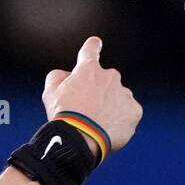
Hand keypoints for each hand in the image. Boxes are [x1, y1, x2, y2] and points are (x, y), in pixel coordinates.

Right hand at [42, 36, 142, 152]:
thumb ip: (57, 77)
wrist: (80, 139)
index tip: (95, 45)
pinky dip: (120, 122)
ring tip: (96, 126)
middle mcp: (110, 76)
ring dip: (109, 108)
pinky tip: (107, 131)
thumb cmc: (64, 116)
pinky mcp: (134, 111)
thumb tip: (65, 75)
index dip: (92, 47)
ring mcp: (124, 94)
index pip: (91, 49)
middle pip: (104, 82)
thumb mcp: (50, 93)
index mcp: (89, 69)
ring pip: (117, 99)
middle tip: (86, 112)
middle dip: (97, 93)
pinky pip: (128, 114)